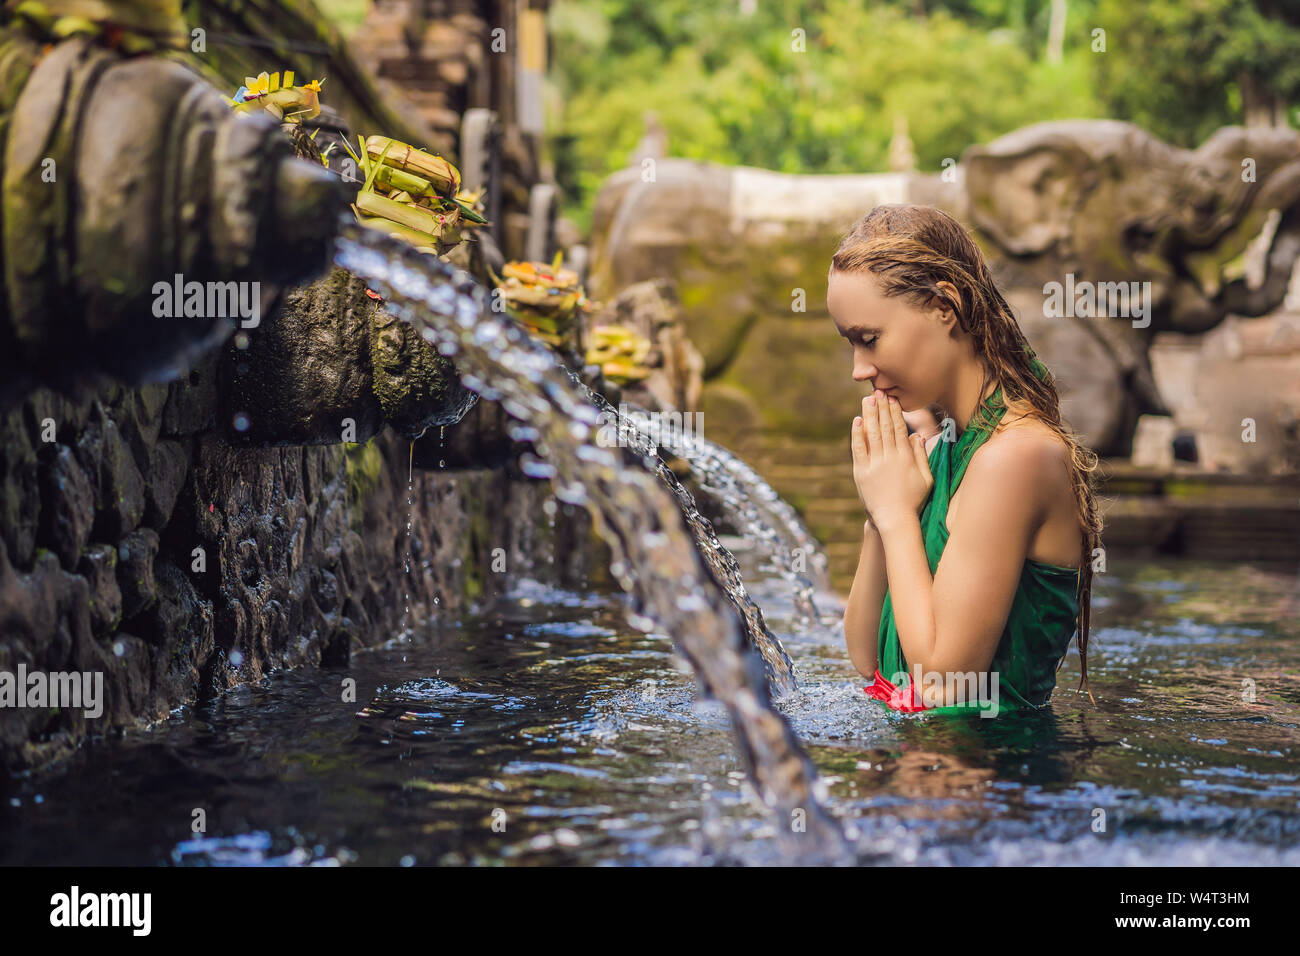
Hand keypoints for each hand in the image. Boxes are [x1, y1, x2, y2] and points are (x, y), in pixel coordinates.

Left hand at [849, 393, 933, 532]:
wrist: (895, 520)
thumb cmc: (913, 501)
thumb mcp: (925, 478)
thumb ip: (921, 456)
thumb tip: (917, 436)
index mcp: (905, 458)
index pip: (899, 429)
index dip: (894, 412)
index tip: (892, 399)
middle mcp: (890, 458)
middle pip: (884, 427)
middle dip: (881, 408)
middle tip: (878, 392)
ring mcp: (875, 465)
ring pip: (871, 434)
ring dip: (869, 415)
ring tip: (867, 399)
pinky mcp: (862, 472)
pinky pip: (858, 449)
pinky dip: (857, 434)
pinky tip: (856, 421)